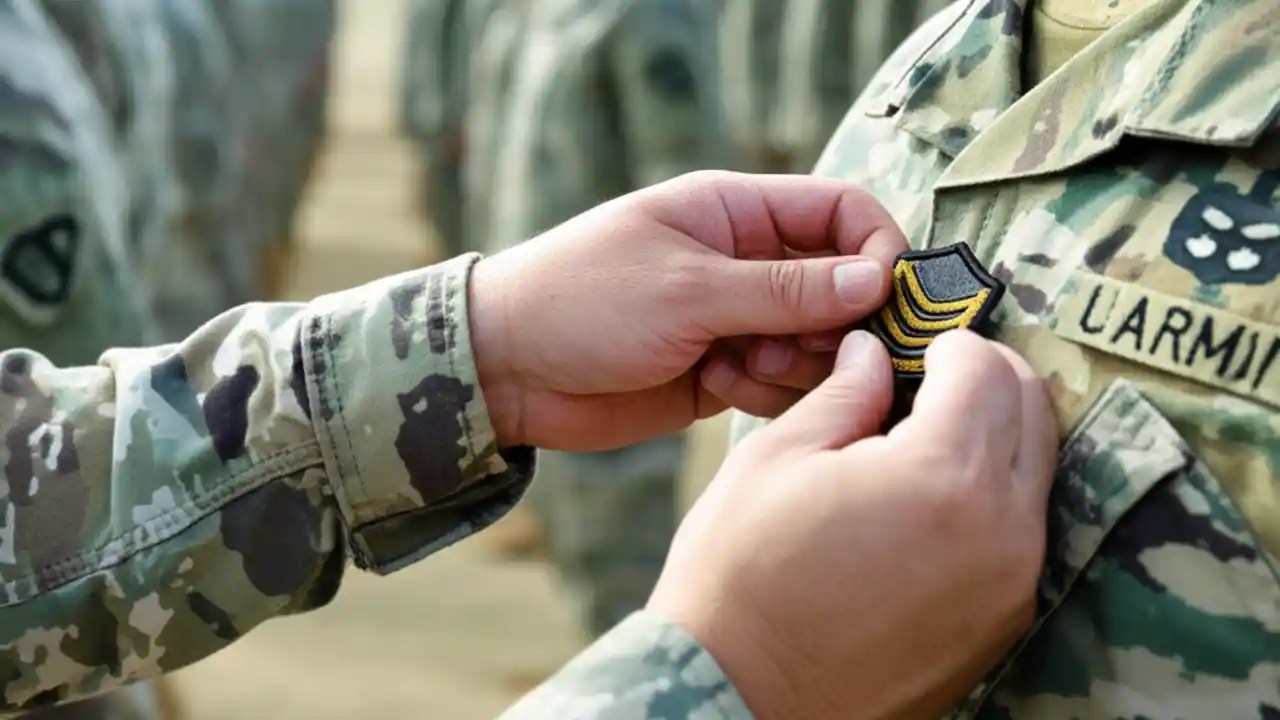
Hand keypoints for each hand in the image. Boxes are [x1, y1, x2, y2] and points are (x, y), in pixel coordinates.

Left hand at [469, 171, 906, 449]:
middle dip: (835, 322)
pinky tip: (721, 387)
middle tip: (797, 347)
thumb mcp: (689, 288)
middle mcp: (745, 262)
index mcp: (736, 212)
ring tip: (743, 367)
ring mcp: (736, 319)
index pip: (841, 212)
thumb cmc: (584, 301)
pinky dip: (768, 391)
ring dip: (798, 362)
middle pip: (839, 285)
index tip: (881, 297)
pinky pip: (780, 383)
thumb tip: (877, 280)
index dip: (875, 249)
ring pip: (815, 342)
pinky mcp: (723, 371)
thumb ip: (786, 290)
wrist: (507, 370)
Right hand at [647, 330, 1057, 719]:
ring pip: (1037, 470)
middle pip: (1031, 410)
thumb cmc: (740, 576)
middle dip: (987, 376)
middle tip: (933, 373)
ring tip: (928, 433)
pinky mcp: (1003, 623)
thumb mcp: (775, 461)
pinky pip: (1023, 529)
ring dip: (996, 434)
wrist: (739, 699)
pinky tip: (933, 497)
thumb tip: (873, 354)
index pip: (985, 368)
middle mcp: (1001, 529)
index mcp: (943, 476)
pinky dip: (994, 493)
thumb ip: (843, 395)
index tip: (915, 344)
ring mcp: (1012, 583)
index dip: (947, 340)